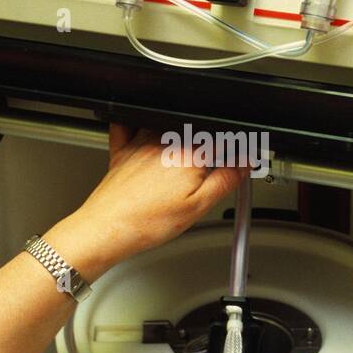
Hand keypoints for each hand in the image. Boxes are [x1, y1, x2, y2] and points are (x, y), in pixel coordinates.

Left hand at [48, 124, 247, 280]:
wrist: (108, 228)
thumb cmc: (148, 221)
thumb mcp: (198, 206)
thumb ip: (225, 180)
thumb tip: (244, 164)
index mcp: (189, 152)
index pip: (224, 139)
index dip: (237, 149)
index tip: (242, 159)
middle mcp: (165, 139)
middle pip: (198, 130)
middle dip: (213, 144)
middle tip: (217, 167)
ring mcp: (142, 140)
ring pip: (170, 124)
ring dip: (184, 136)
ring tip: (186, 165)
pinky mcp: (123, 148)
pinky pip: (134, 124)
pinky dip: (144, 125)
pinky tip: (152, 137)